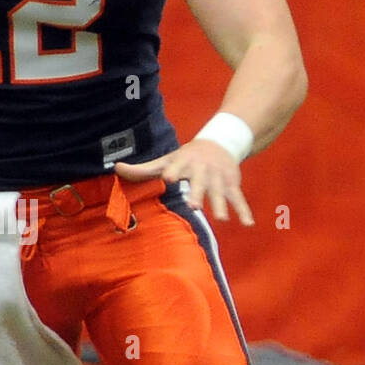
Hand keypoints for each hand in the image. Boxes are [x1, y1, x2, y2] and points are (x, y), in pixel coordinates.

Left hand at [115, 138, 254, 225]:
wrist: (220, 141)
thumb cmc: (185, 156)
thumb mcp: (165, 160)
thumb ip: (142, 169)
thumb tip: (115, 168)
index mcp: (183, 163)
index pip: (177, 168)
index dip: (173, 172)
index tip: (169, 178)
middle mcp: (202, 170)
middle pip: (200, 182)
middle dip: (198, 192)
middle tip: (195, 205)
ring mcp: (218, 177)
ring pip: (220, 192)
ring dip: (221, 204)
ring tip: (222, 219)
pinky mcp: (231, 184)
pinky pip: (239, 199)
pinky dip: (244, 211)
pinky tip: (248, 224)